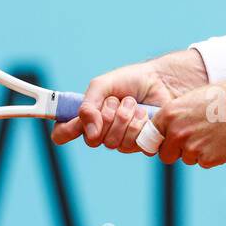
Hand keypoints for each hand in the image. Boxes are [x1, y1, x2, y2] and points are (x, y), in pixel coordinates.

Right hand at [51, 49, 207, 152]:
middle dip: (106, 116)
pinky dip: (139, 125)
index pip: (63, 133)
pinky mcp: (142, 145)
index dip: (66, 130)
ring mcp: (121, 141)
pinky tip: (144, 113)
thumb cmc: (131, 81)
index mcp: (87, 117)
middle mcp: (101, 132)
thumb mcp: (102, 85)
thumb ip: (88, 106)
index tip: (76, 122)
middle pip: (92, 140)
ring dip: (124, 118)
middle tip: (116, 100)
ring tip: (133, 103)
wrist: (162, 81)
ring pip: (113, 143)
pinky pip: (133, 145)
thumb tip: (88, 132)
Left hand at [152, 78, 225, 166]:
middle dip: (176, 151)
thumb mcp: (191, 100)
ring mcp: (191, 148)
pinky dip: (212, 156)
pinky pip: (204, 162)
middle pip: (166, 154)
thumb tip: (166, 132)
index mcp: (169, 114)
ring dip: (197, 152)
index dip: (160, 140)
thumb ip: (176, 117)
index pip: (151, 137)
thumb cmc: (222, 99)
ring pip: (187, 158)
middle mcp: (176, 133)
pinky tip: (222, 141)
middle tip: (194, 140)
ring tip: (214, 134)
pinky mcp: (207, 159)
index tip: (166, 141)